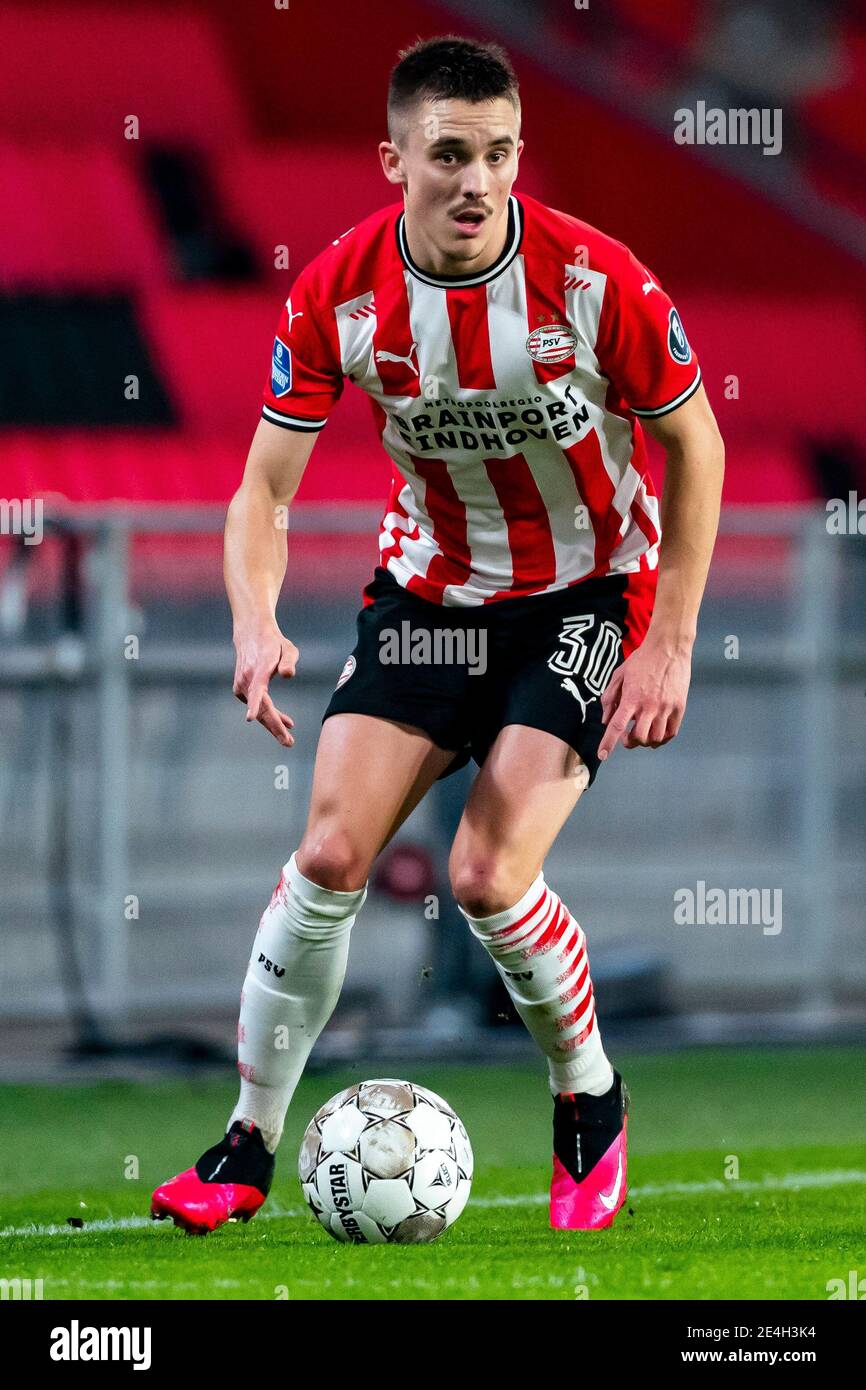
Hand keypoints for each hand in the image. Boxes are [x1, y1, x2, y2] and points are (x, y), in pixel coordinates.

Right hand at [232, 622, 297, 746]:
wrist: (250, 632)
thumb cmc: (273, 641)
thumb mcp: (287, 647)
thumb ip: (289, 661)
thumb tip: (288, 675)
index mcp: (259, 669)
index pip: (257, 688)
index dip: (254, 704)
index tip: (250, 718)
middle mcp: (247, 678)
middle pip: (260, 706)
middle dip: (274, 726)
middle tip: (288, 742)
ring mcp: (241, 684)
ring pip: (259, 709)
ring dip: (273, 723)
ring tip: (288, 738)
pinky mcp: (240, 688)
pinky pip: (256, 705)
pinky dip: (268, 714)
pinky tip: (282, 721)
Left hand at [598, 637, 690, 760]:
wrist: (668, 647)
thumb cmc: (642, 660)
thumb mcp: (619, 675)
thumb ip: (610, 698)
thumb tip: (605, 720)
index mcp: (631, 698)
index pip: (617, 726)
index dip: (608, 743)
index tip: (603, 755)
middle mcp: (649, 706)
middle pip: (638, 738)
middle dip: (630, 742)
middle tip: (628, 735)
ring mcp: (666, 708)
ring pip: (655, 739)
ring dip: (646, 741)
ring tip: (643, 733)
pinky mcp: (679, 707)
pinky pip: (671, 732)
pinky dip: (662, 738)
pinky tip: (657, 732)